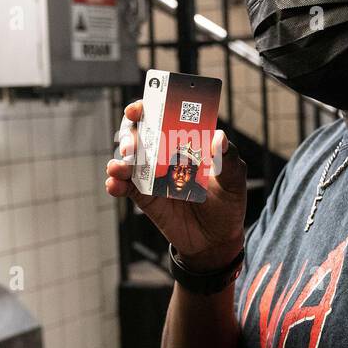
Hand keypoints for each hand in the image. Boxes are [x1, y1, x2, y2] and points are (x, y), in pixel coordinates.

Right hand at [104, 99, 247, 269]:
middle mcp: (166, 153)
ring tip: (119, 167)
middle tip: (131, 144)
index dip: (150, 108)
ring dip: (119, 159)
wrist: (215, 240)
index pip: (165, 116)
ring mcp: (152, 174)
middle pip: (141, 133)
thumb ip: (227, 160)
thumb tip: (219, 138)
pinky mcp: (144, 196)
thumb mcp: (233, 181)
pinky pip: (125, 186)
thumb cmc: (227, 203)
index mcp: (187, 141)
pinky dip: (116, 183)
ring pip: (129, 159)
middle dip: (129, 133)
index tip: (139, 109)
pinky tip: (114, 184)